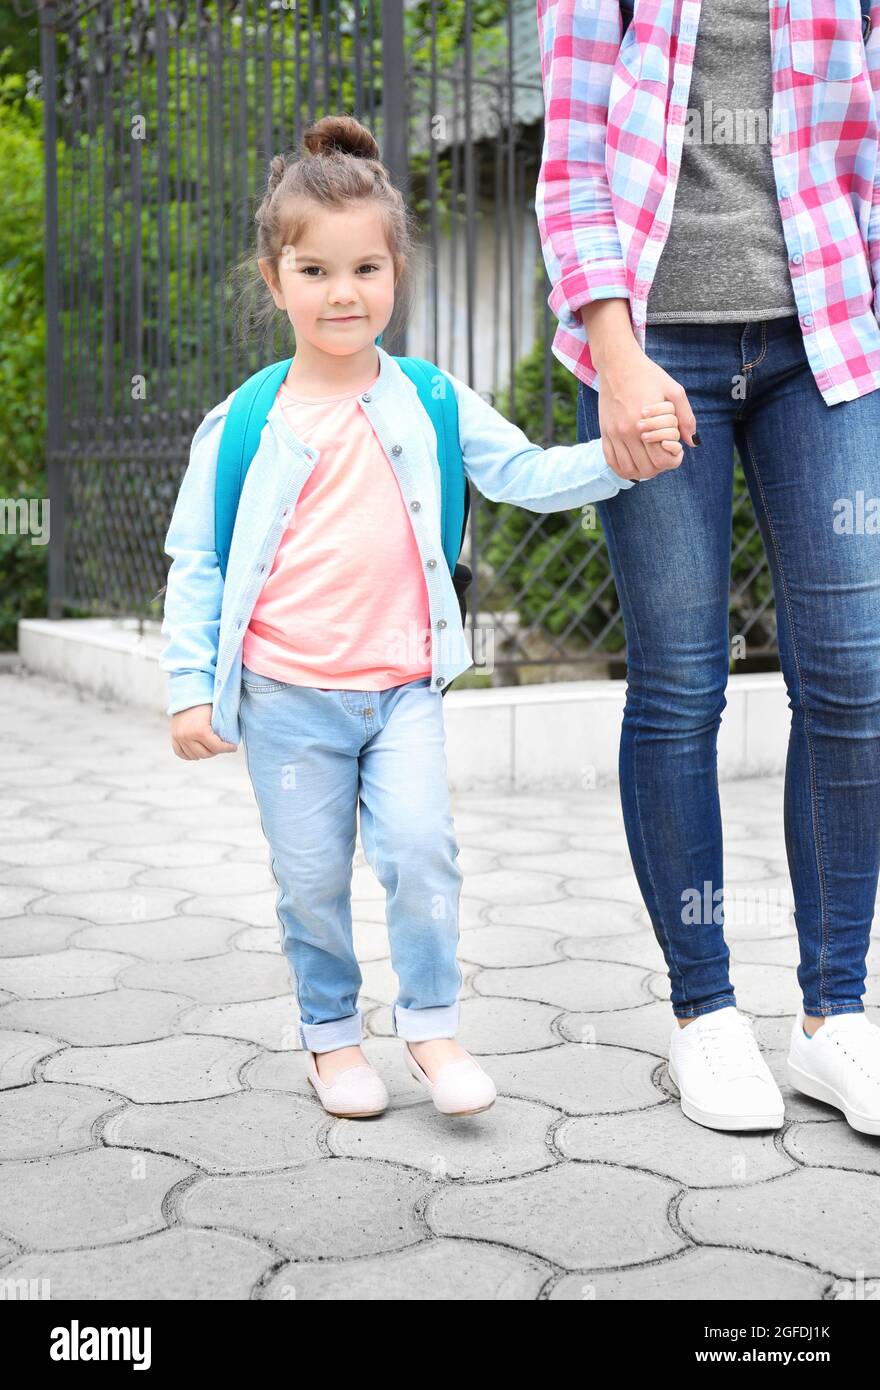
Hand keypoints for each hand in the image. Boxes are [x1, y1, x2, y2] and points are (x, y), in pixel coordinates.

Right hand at [170, 704, 237, 758]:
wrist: (189, 692)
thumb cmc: (206, 702)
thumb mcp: (216, 715)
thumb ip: (222, 729)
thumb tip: (231, 741)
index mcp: (200, 731)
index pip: (216, 748)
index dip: (227, 748)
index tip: (233, 747)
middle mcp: (187, 736)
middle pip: (206, 754)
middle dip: (216, 751)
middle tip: (222, 745)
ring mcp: (179, 737)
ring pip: (194, 756)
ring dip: (204, 753)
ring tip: (211, 747)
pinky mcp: (174, 736)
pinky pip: (181, 753)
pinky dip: (190, 754)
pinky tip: (198, 751)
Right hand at [595, 340, 697, 481]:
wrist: (617, 363)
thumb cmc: (648, 375)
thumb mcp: (674, 391)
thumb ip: (686, 418)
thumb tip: (692, 443)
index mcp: (646, 423)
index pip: (661, 459)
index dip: (674, 459)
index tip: (676, 450)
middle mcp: (627, 432)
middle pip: (646, 469)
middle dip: (660, 466)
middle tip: (665, 454)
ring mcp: (613, 434)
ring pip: (628, 470)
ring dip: (642, 471)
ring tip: (650, 460)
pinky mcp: (604, 432)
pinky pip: (611, 462)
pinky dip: (623, 469)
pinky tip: (634, 463)